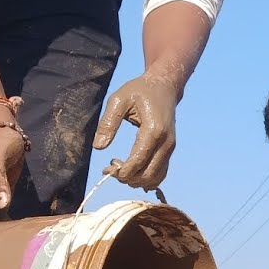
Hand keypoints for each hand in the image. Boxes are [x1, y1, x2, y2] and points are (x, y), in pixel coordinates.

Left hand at [94, 74, 178, 189]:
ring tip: (121, 168)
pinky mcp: (169, 151)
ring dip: (136, 180)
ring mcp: (170, 148)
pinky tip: (132, 170)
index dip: (121, 171)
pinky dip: (145, 178)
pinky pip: (160, 174)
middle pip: (147, 175)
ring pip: (155, 178)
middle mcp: (166, 143)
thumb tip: (98, 146)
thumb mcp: (119, 100)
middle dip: (127, 178)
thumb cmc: (140, 90)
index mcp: (154, 130)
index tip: (106, 168)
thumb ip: (108, 123)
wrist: (164, 87)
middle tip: (111, 167)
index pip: (138, 162)